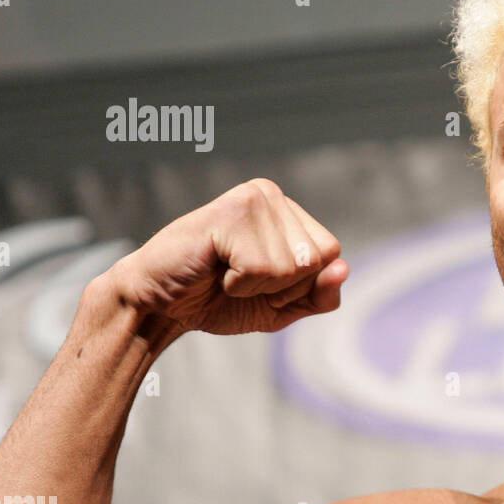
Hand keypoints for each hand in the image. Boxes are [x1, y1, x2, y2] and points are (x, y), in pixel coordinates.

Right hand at [106, 178, 347, 334]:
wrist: (159, 306)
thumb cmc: (217, 300)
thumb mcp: (281, 307)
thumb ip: (319, 295)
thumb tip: (345, 269)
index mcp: (288, 211)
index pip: (331, 255)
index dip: (299, 284)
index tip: (259, 281)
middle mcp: (273, 195)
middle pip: (316, 259)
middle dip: (280, 286)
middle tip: (239, 277)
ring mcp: (252, 199)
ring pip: (292, 265)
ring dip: (256, 285)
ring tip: (225, 271)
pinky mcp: (230, 213)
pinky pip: (262, 268)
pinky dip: (238, 283)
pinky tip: (215, 267)